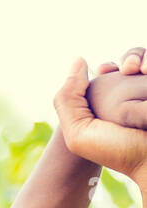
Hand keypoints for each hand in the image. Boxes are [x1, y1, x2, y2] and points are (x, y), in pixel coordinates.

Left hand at [55, 51, 146, 187]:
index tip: (104, 70)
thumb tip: (80, 60)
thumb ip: (68, 99)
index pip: (111, 71)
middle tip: (129, 68)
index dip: (108, 67)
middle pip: (133, 60)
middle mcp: (136, 96)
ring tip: (142, 69)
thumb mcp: (79, 132)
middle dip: (131, 57)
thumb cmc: (118, 151)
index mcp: (112, 104)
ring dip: (143, 57)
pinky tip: (146, 71)